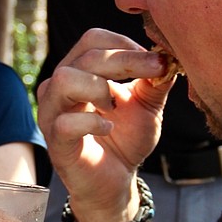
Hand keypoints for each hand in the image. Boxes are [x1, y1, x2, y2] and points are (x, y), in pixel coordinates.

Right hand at [36, 28, 170, 221]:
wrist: (116, 182)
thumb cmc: (125, 139)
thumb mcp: (147, 105)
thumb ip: (155, 80)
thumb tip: (169, 55)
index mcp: (78, 71)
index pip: (92, 39)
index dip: (124, 43)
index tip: (154, 59)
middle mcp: (59, 88)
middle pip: (85, 56)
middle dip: (125, 60)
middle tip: (156, 70)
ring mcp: (53, 115)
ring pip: (64, 80)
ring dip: (98, 87)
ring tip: (115, 105)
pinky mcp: (56, 144)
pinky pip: (65, 124)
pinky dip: (91, 122)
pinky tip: (109, 128)